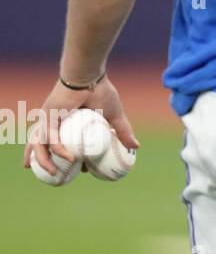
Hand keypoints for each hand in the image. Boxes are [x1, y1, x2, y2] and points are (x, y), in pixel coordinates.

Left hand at [23, 76, 139, 175]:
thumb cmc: (100, 91)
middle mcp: (52, 121)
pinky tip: (70, 158)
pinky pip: (50, 137)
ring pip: (39, 144)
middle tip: (52, 175)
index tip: (81, 169)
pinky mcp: (47, 116)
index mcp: (65, 121)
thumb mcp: (114, 115)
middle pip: (40, 145)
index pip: (60, 143)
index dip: (67, 157)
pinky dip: (59, 149)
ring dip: (43, 162)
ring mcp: (48, 119)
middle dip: (40, 161)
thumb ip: (122, 131)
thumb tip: (137, 146)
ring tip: (54, 175)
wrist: (90, 77)